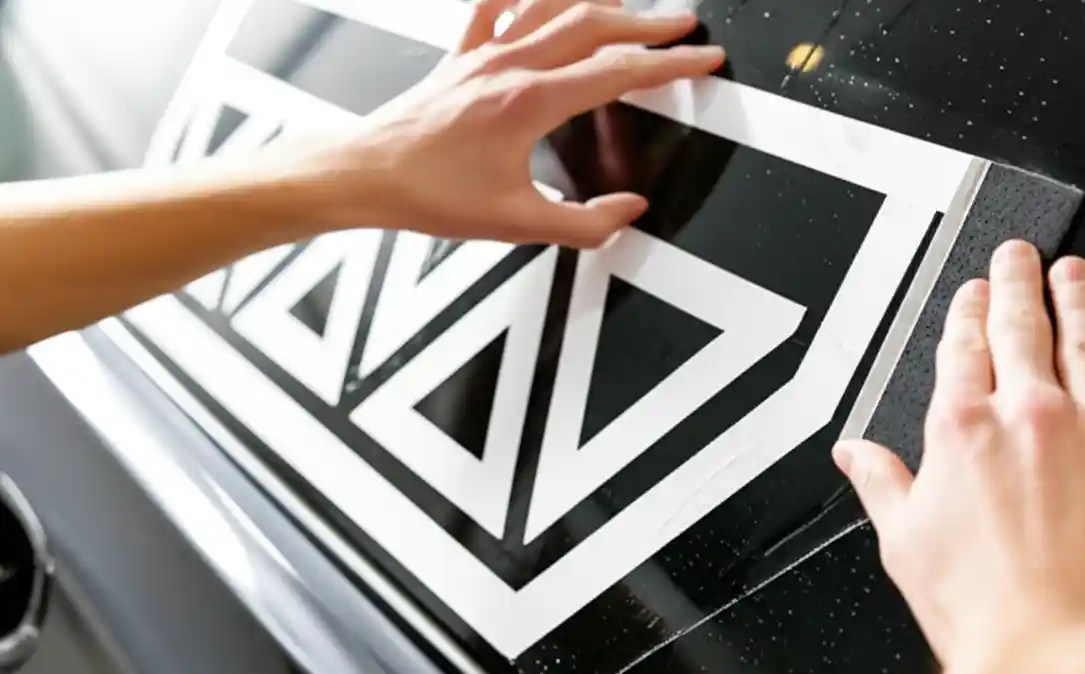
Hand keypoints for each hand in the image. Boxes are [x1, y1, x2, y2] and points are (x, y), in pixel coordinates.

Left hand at [310, 0, 721, 245]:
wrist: (364, 175)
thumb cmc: (429, 195)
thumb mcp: (518, 224)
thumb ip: (584, 223)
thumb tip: (628, 212)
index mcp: (531, 102)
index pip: (619, 72)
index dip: (671, 64)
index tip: (703, 58)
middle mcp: (510, 66)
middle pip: (595, 24)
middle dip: (649, 22)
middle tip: (684, 24)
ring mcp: (484, 54)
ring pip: (553, 6)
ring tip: (628, 1)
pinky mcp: (461, 56)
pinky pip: (496, 4)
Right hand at [832, 241, 1084, 673]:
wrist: (1060, 654)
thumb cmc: (985, 610)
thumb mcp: (904, 543)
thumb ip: (880, 483)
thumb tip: (854, 455)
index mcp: (962, 430)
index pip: (963, 347)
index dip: (966, 312)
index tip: (971, 294)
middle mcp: (1028, 416)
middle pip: (1022, 326)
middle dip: (1017, 282)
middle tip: (1019, 255)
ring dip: (1079, 298)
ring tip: (1075, 273)